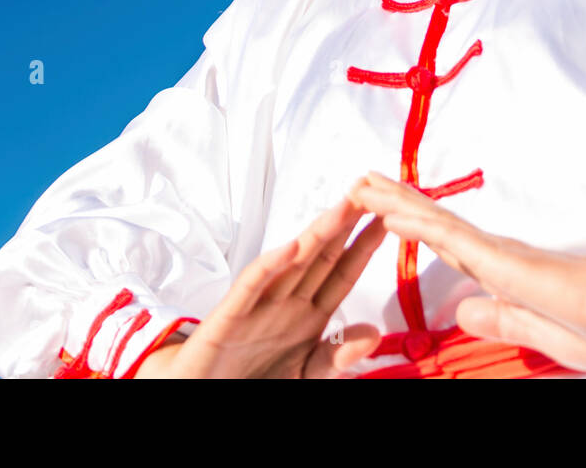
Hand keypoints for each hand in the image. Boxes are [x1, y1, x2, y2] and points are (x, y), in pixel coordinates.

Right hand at [135, 195, 386, 377]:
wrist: (196, 397)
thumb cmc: (251, 381)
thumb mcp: (305, 373)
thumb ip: (337, 355)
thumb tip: (374, 332)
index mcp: (307, 313)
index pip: (342, 272)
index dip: (365, 245)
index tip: (388, 217)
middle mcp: (285, 301)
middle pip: (322, 255)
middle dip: (346, 222)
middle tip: (369, 189)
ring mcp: (258, 305)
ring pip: (292, 262)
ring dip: (318, 233)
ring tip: (344, 207)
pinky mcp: (229, 316)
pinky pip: (251, 286)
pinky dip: (270, 266)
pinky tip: (291, 247)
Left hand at [347, 171, 585, 372]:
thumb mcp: (544, 336)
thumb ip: (504, 322)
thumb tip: (465, 313)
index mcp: (508, 276)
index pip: (450, 249)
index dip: (416, 229)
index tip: (387, 212)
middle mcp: (497, 258)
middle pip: (433, 227)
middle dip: (393, 203)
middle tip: (360, 182)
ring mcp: (496, 254)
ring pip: (433, 224)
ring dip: (393, 203)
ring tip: (360, 184)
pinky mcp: (500, 259)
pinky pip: (449, 238)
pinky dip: (415, 222)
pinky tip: (388, 210)